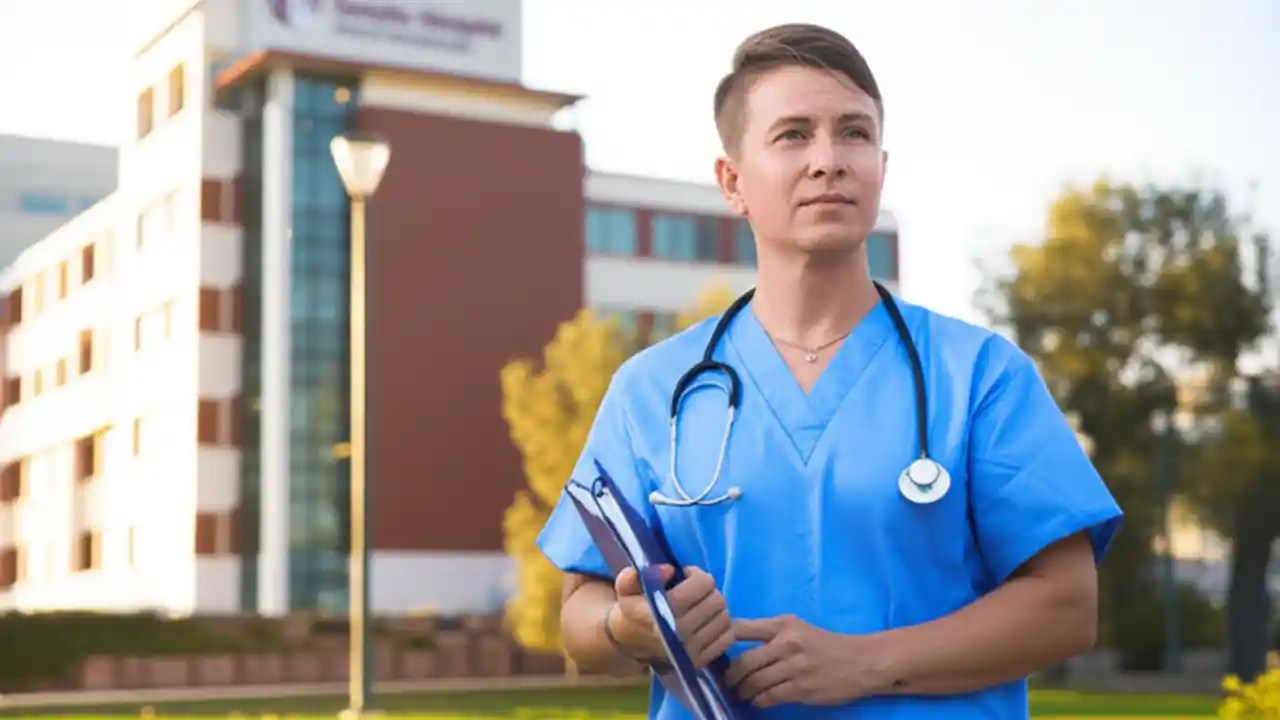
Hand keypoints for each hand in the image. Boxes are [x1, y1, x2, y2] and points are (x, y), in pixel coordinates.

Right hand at [610, 565, 734, 667]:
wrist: (631, 644)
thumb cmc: (633, 610)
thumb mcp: (626, 588)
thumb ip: (636, 576)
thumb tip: (668, 570)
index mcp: (663, 612)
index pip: (701, 584)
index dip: (697, 575)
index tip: (686, 576)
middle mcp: (680, 632)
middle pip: (717, 600)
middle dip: (708, 590)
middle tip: (696, 591)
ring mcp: (692, 650)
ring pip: (725, 618)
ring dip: (717, 608)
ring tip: (702, 606)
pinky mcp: (700, 662)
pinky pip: (727, 637)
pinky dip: (723, 626)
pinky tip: (708, 622)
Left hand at [726, 615, 883, 707]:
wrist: (860, 661)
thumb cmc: (825, 644)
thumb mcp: (797, 627)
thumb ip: (769, 633)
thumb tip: (733, 639)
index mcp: (783, 625)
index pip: (741, 628)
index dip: (721, 639)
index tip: (712, 648)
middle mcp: (786, 643)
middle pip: (743, 661)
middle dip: (730, 674)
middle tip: (725, 680)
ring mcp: (794, 668)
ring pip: (754, 682)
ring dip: (741, 690)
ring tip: (738, 692)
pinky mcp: (801, 689)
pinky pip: (769, 697)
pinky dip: (758, 700)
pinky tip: (756, 700)